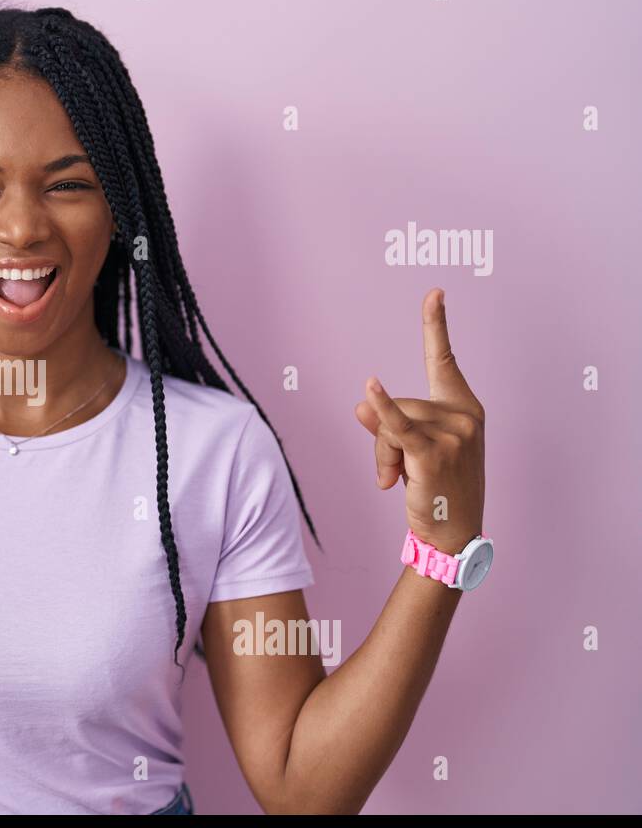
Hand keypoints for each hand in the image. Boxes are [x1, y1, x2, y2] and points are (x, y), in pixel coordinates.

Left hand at [353, 288, 484, 555]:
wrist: (452, 534)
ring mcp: (453, 433)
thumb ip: (389, 423)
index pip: (444, 360)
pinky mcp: (433, 452)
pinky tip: (370, 387)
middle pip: (400, 403)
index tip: (434, 293)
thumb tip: (362, 401)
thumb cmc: (436, 489)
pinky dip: (382, 409)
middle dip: (386, 437)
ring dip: (383, 455)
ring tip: (399, 481)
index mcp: (465, 408)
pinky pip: (397, 426)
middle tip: (398, 473)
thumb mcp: (413, 450)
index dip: (436, 326)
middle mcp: (464, 416)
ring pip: (390, 422)